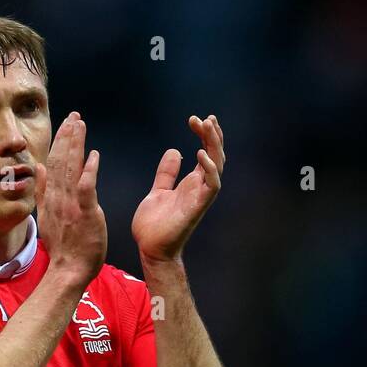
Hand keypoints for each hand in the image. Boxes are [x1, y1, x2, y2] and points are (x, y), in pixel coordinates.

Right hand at [36, 111, 106, 285]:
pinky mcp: (85, 214)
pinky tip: (93, 155)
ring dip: (76, 145)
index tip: (67, 123)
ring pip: (71, 169)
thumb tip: (38, 168)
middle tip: (75, 116)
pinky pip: (86, 189)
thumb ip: (42, 191)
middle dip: (68, 136)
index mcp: (52, 198)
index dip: (61, 141)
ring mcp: (71, 205)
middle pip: (62, 161)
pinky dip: (89, 171)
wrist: (68, 270)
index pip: (55, 163)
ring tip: (80, 125)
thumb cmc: (63, 247)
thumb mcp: (46, 216)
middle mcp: (59, 198)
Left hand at [131, 114, 223, 261]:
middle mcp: (199, 187)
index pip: (205, 153)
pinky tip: (200, 154)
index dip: (204, 135)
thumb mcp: (157, 191)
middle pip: (215, 155)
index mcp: (191, 183)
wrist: (149, 249)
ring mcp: (200, 197)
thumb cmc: (153, 226)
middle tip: (206, 118)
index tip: (196, 119)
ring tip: (208, 126)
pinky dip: (209, 169)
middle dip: (213, 135)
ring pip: (217, 166)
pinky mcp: (197, 207)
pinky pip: (211, 185)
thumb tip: (173, 151)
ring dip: (214, 145)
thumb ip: (166, 173)